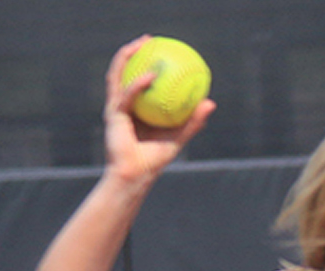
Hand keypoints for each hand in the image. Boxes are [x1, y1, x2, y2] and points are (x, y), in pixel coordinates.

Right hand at [103, 36, 214, 183]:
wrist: (135, 175)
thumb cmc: (155, 160)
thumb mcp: (179, 137)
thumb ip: (193, 121)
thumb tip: (211, 103)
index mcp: (135, 108)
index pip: (138, 79)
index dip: (146, 62)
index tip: (160, 49)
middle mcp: (123, 105)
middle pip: (124, 71)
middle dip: (133, 52)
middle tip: (149, 40)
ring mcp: (115, 108)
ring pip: (118, 76)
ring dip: (127, 57)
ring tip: (141, 44)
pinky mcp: (113, 115)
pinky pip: (127, 95)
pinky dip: (138, 85)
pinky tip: (150, 76)